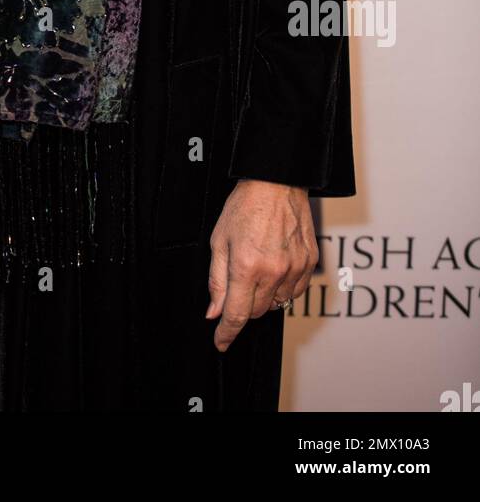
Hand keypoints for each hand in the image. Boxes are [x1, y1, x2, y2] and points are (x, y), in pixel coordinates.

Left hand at [206, 179, 316, 351]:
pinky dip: (283, 288)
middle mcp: (273, 271)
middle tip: (238, 280)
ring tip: (258, 267)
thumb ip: (217, 279)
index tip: (220, 343)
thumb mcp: (219, 239)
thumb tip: (214, 311)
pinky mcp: (309, 263)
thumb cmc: (245, 206)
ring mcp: (295, 269)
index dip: (227, 333)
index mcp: (247, 266)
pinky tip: (275, 267)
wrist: (277, 182)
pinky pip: (294, 291)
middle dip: (242, 305)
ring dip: (263, 296)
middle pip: (256, 311)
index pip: (236, 314)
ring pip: (276, 303)